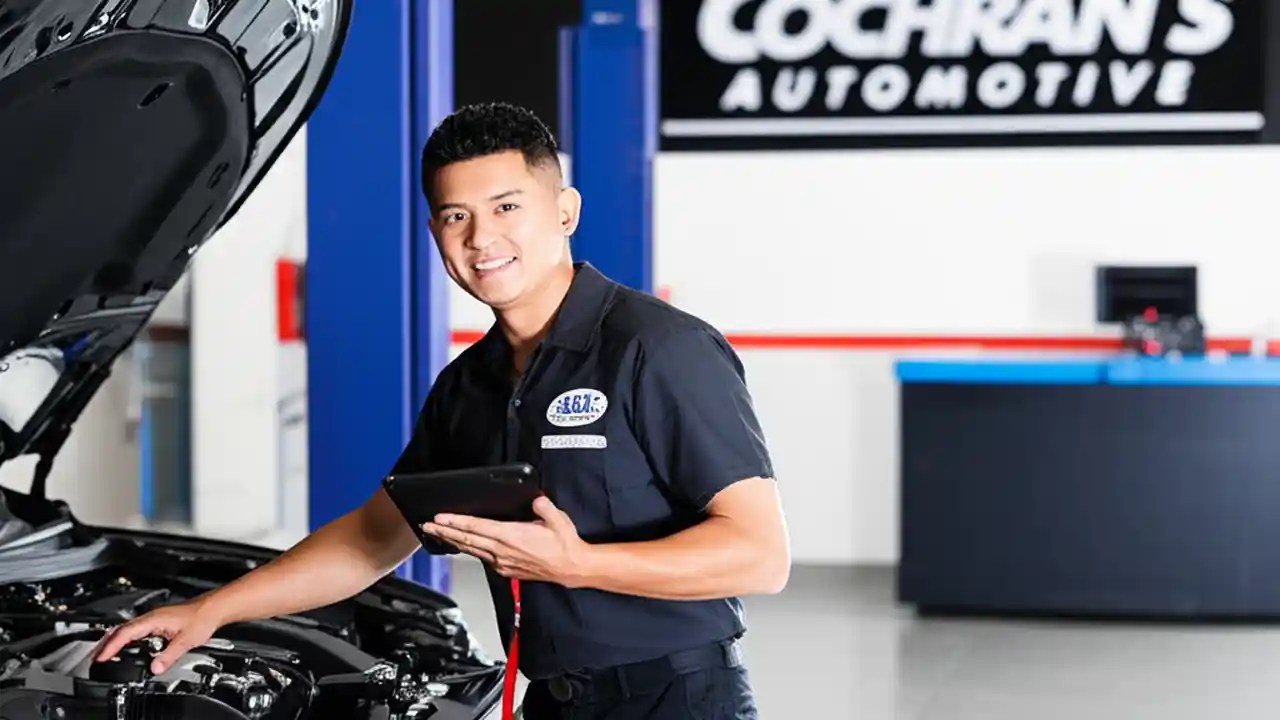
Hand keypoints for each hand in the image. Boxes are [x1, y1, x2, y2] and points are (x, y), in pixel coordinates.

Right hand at [94, 599, 223, 673]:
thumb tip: (155, 667)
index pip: (125, 633)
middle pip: (121, 630)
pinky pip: (136, 630)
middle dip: (106, 644)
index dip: (111, 646)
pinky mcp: (158, 622)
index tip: (101, 657)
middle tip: (95, 658)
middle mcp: (151, 617)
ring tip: (105, 654)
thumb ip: (169, 655)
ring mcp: (154, 618)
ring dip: (115, 641)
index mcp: (153, 619)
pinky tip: (126, 647)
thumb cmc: (202, 617)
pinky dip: (126, 639)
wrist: (213, 608)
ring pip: (127, 629)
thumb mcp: (185, 640)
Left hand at [423, 496, 591, 586]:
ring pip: (472, 550)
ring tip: (439, 534)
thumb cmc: (564, 546)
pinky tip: (463, 546)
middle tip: (428, 525)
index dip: (456, 522)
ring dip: (453, 541)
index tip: (440, 518)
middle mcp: (503, 551)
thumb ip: (542, 506)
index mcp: (512, 537)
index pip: (477, 527)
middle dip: (445, 531)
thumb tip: (534, 499)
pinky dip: (469, 550)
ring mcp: (503, 562)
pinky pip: (482, 558)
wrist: (571, 568)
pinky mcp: (507, 569)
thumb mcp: (557, 518)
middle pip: (467, 540)